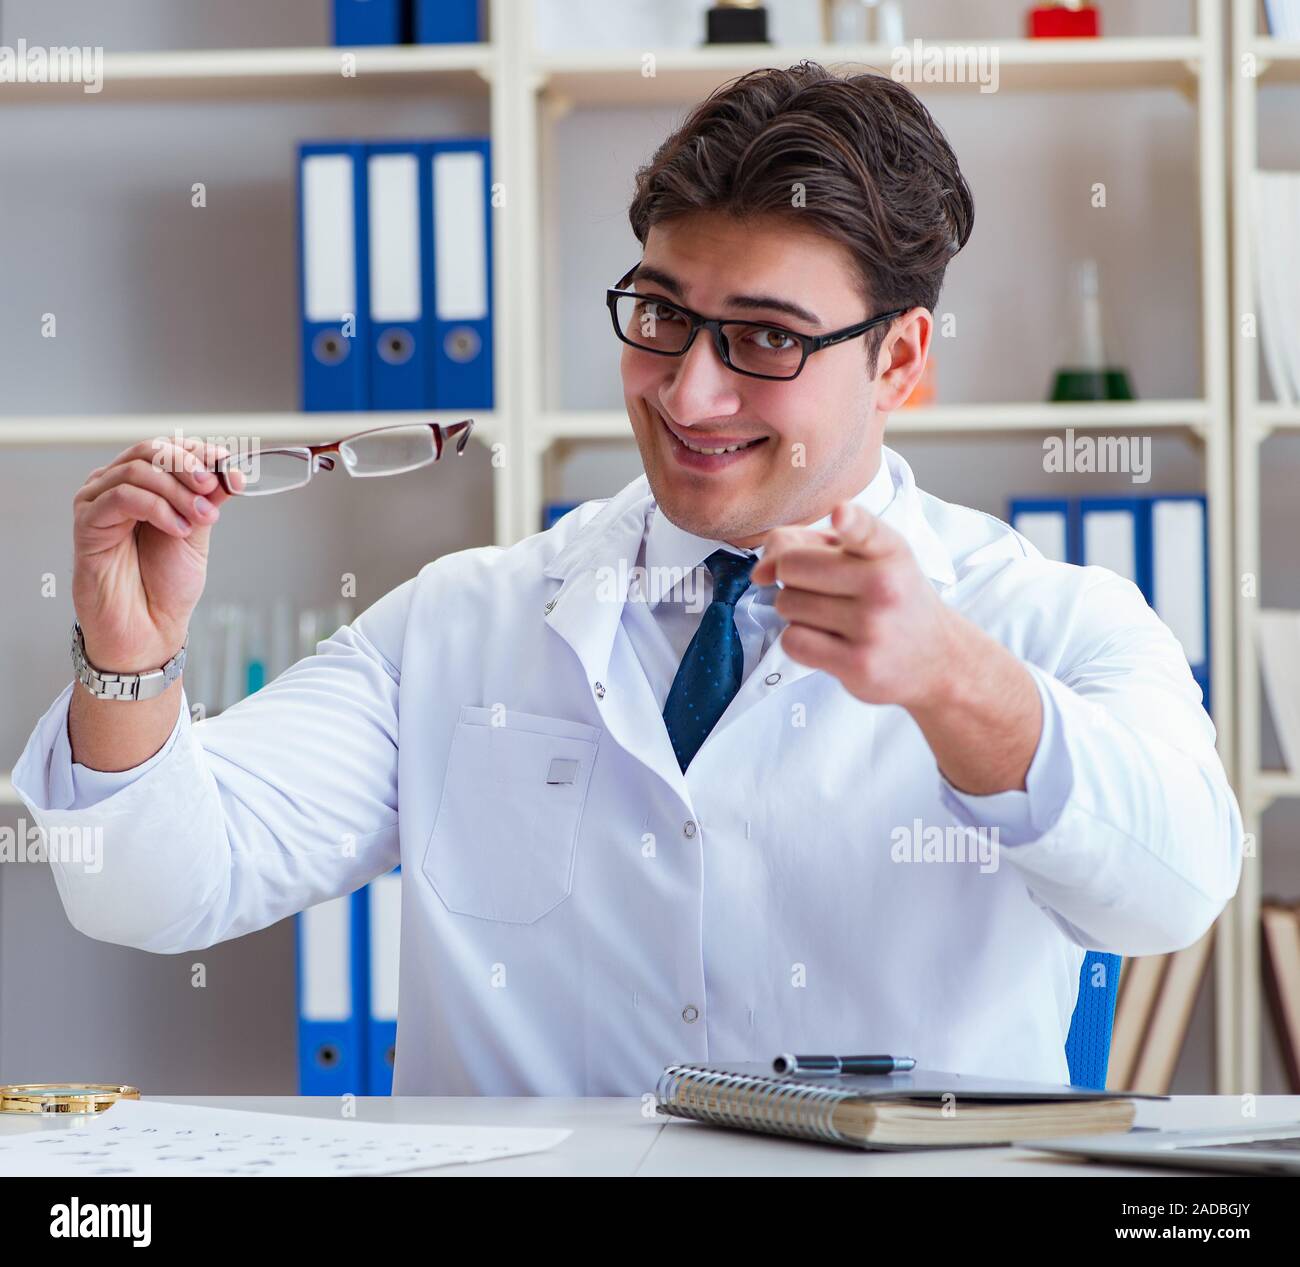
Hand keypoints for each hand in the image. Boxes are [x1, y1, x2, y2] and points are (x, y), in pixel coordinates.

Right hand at [71, 435, 240, 671]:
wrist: (149, 628)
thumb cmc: (167, 585)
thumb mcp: (197, 533)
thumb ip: (207, 499)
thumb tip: (230, 470)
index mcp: (145, 486)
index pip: (168, 448)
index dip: (200, 451)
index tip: (230, 466)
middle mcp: (117, 486)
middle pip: (150, 450)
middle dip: (188, 466)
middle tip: (213, 488)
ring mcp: (98, 502)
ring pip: (137, 470)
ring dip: (177, 492)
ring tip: (201, 518)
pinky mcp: (86, 523)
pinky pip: (121, 497)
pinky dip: (157, 508)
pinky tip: (178, 528)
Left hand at [752, 500, 1041, 793]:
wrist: (936, 658)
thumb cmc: (889, 599)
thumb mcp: (866, 557)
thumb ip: (808, 544)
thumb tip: (759, 571)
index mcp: (888, 549)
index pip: (865, 529)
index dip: (850, 520)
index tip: (842, 514)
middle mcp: (884, 584)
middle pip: (792, 566)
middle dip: (792, 576)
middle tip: (821, 589)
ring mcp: (871, 626)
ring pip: (787, 604)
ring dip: (796, 610)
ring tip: (832, 616)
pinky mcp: (857, 663)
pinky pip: (792, 641)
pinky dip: (800, 640)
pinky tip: (829, 641)